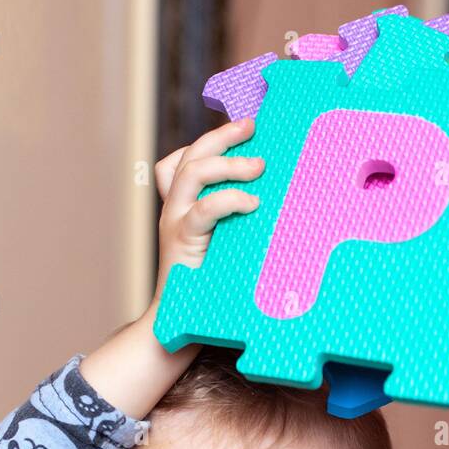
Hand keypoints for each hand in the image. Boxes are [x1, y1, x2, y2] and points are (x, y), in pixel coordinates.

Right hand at [151, 117, 263, 305]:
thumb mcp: (224, 243)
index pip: (181, 159)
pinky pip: (204, 210)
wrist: (178, 321)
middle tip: (252, 126)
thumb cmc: (210, 284)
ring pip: (193, 172)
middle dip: (222, 135)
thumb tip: (274, 199)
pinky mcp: (182, 241)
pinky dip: (229, 200)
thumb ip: (235, 220)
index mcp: (181, 205)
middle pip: (190, 155)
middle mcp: (174, 208)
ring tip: (258, 166)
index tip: (240, 128)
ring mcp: (175, 222)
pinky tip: (252, 204)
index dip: (208, 139)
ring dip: (228, 163)